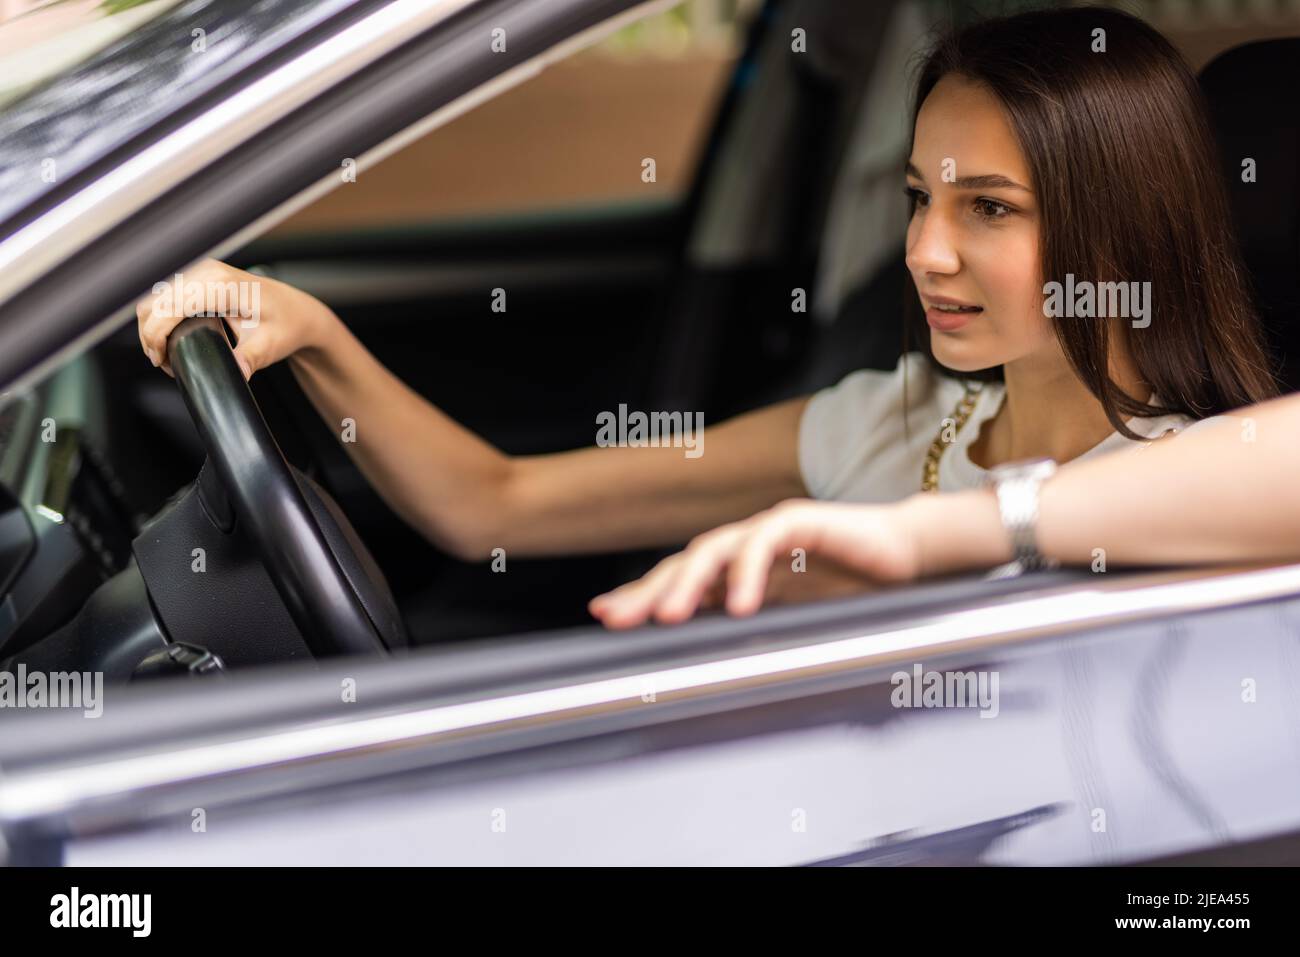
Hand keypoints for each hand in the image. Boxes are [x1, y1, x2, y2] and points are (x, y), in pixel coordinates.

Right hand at [136, 259, 337, 378]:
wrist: (297, 311)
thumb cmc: (287, 324)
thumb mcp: (270, 346)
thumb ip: (250, 359)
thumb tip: (236, 374)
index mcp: (223, 285)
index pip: (170, 307)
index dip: (156, 335)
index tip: (160, 360)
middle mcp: (208, 271)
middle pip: (154, 302)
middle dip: (150, 335)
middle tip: (164, 363)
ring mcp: (201, 271)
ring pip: (154, 298)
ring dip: (152, 326)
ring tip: (165, 354)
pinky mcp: (199, 276)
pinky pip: (165, 295)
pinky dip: (160, 317)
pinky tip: (170, 337)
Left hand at [588, 499, 924, 628]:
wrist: (911, 558)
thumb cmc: (857, 591)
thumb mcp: (796, 620)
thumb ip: (757, 632)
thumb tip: (714, 667)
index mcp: (741, 570)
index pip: (680, 580)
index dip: (643, 595)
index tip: (606, 616)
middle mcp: (747, 546)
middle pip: (684, 564)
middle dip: (647, 591)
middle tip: (618, 619)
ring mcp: (770, 530)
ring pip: (714, 549)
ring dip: (689, 583)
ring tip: (670, 617)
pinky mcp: (800, 520)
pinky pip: (764, 543)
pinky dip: (749, 574)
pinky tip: (740, 606)